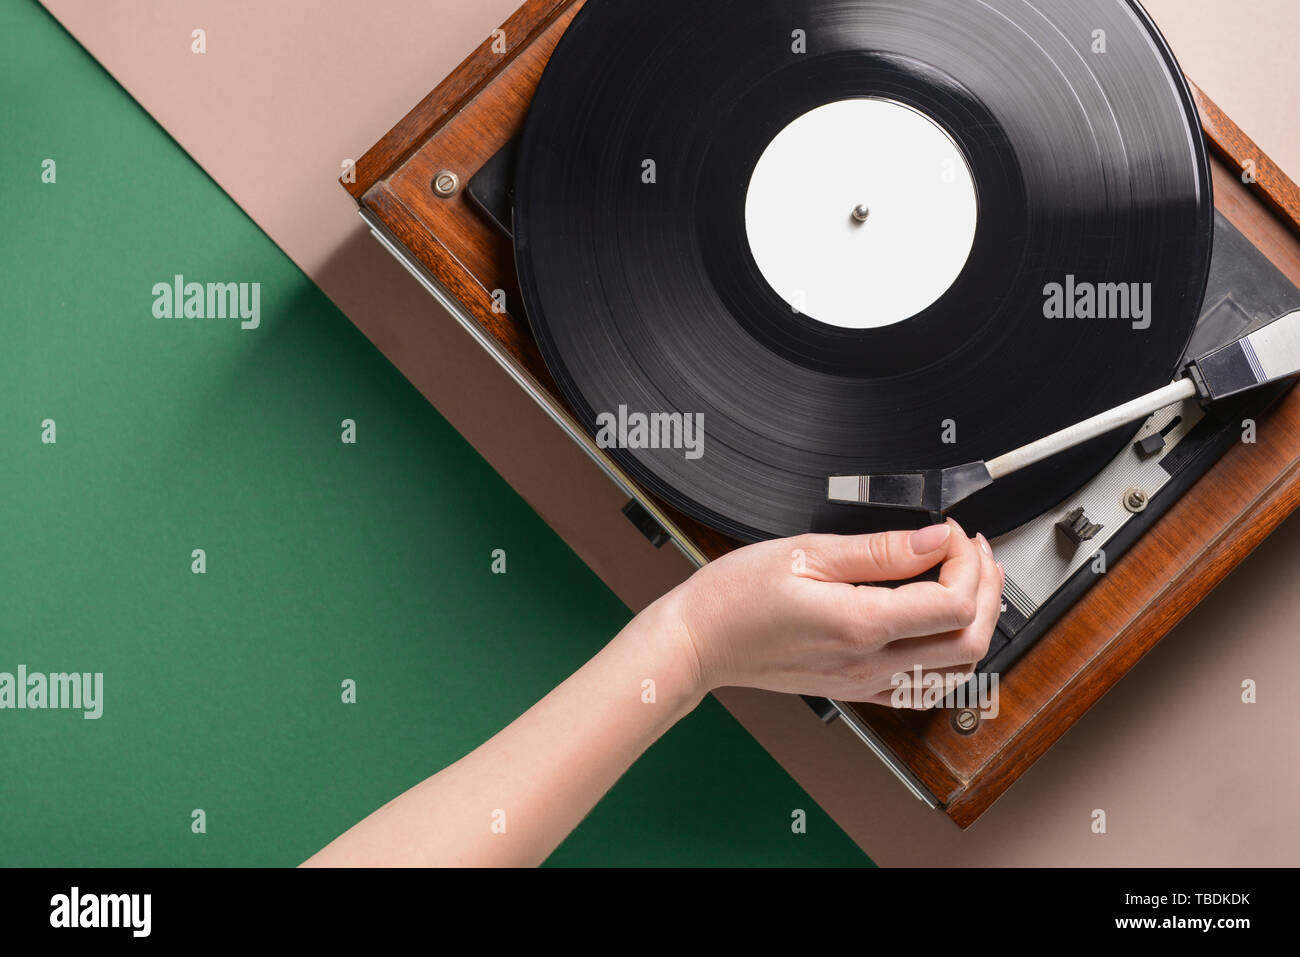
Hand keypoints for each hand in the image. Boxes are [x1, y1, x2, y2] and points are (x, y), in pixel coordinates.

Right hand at [651, 519, 1003, 706]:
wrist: (698, 642)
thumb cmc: (735, 598)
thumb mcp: (807, 553)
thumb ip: (880, 550)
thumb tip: (934, 539)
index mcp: (861, 627)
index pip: (953, 602)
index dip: (966, 560)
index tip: (949, 531)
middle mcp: (869, 664)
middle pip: (969, 641)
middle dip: (986, 589)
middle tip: (972, 551)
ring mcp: (865, 683)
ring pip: (956, 670)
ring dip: (975, 623)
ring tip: (964, 580)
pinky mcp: (856, 689)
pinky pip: (923, 687)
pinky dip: (947, 654)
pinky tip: (936, 623)